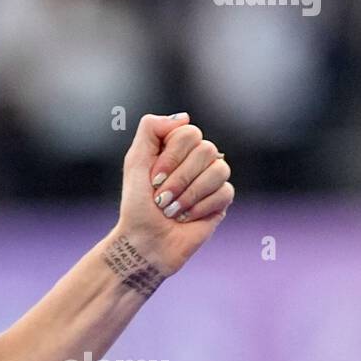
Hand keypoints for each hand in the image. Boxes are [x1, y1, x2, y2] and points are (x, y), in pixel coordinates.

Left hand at [114, 112, 233, 278]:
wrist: (145, 243)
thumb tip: (184, 117)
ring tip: (171, 210)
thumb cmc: (136, 205)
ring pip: (220, 170)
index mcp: (175, 148)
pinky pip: (225, 192)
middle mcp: (196, 160)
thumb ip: (151, 130)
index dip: (172, 156)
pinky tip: (186, 218)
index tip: (153, 178)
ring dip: (189, 194)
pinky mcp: (221, 201)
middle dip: (179, 178)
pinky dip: (200, 207)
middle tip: (161, 198)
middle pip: (206, 150)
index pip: (189, 133)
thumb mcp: (135, 162)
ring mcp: (211, 179)